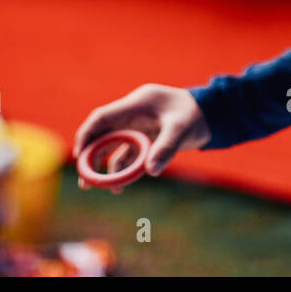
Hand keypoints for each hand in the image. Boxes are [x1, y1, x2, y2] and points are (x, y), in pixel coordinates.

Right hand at [74, 84, 210, 193]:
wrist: (212, 113)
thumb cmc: (196, 115)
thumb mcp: (182, 129)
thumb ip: (166, 148)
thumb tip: (151, 171)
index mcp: (137, 103)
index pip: (103, 117)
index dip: (87, 135)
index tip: (78, 156)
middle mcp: (133, 113)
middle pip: (103, 134)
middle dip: (91, 157)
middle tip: (84, 181)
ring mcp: (138, 125)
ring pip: (113, 146)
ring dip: (105, 166)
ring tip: (101, 188)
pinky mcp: (145, 137)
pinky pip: (127, 153)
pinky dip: (121, 168)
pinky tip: (119, 185)